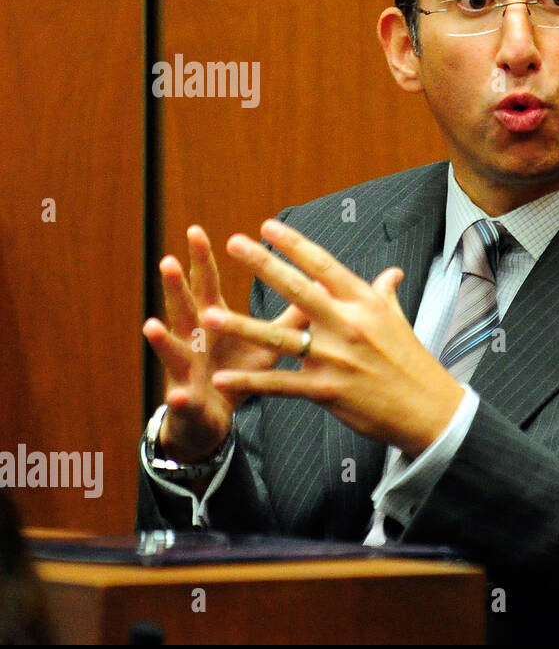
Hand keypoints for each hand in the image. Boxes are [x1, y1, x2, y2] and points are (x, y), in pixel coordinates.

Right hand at [142, 225, 309, 462]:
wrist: (212, 418)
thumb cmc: (237, 372)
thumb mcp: (265, 341)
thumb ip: (290, 315)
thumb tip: (317, 286)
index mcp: (211, 322)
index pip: (205, 285)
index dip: (201, 260)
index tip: (195, 231)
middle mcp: (192, 341)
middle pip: (182, 309)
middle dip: (174, 287)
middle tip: (168, 261)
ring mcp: (185, 371)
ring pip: (172, 352)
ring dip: (163, 340)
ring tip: (151, 325)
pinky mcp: (186, 402)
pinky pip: (183, 400)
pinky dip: (180, 398)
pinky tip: (178, 395)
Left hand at [202, 219, 464, 457]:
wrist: (427, 408)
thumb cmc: (412, 363)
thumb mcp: (399, 321)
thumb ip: (385, 295)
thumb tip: (392, 273)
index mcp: (364, 304)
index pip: (324, 266)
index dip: (294, 245)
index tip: (268, 226)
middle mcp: (347, 324)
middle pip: (298, 289)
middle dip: (264, 265)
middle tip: (235, 244)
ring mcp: (335, 358)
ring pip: (280, 338)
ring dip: (242, 326)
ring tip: (208, 316)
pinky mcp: (326, 390)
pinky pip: (280, 384)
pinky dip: (250, 381)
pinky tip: (222, 377)